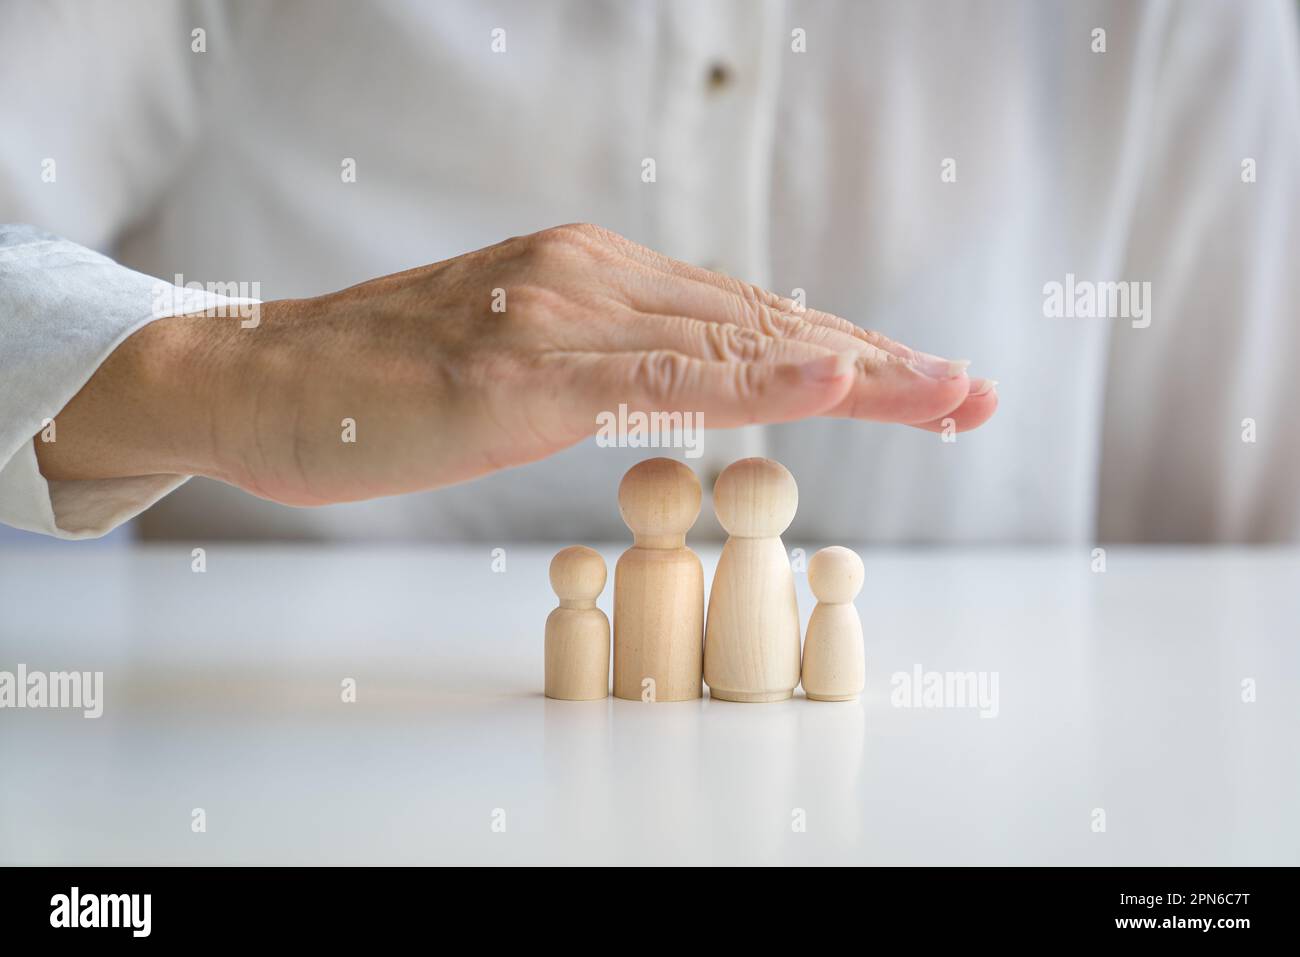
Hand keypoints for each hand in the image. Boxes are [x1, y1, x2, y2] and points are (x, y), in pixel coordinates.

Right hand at [36, 224, 996, 504]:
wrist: (252, 383)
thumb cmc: (378, 391)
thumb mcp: (513, 372)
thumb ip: (599, 373)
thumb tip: (677, 396)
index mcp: (592, 280)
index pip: (745, 319)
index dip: (841, 353)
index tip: (919, 385)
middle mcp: (587, 277)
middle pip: (762, 321)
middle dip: (877, 363)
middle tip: (972, 395)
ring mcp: (554, 314)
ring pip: (731, 341)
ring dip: (852, 367)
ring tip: (945, 393)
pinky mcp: (515, 366)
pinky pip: (658, 374)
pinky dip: (756, 377)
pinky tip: (834, 379)